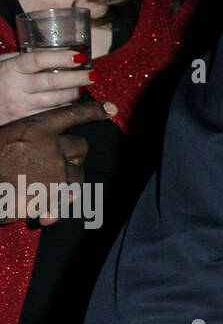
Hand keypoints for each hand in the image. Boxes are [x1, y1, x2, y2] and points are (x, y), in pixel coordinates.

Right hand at [0, 50, 94, 126]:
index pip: (37, 60)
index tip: (79, 56)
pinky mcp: (23, 120)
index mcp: (10, 69)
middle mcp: (15, 87)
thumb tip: (53, 50)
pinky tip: (70, 100)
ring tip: (83, 86)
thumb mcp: (2, 64)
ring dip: (74, 92)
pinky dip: (64, 107)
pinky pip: (50, 114)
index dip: (60, 57)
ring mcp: (19, 105)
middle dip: (78, 77)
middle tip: (93, 74)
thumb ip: (23, 57)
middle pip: (52, 81)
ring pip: (54, 99)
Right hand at [0, 100, 115, 224]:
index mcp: (36, 127)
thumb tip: (58, 148)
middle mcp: (51, 146)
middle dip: (71, 156)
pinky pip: (67, 200)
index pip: (73, 113)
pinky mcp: (53, 195)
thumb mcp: (8, 138)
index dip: (94, 110)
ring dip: (66, 183)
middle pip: (81, 147)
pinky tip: (45, 215)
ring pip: (78, 174)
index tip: (112, 108)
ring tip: (43, 190)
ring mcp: (55, 171)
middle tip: (49, 166)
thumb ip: (34, 140)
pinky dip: (57, 209)